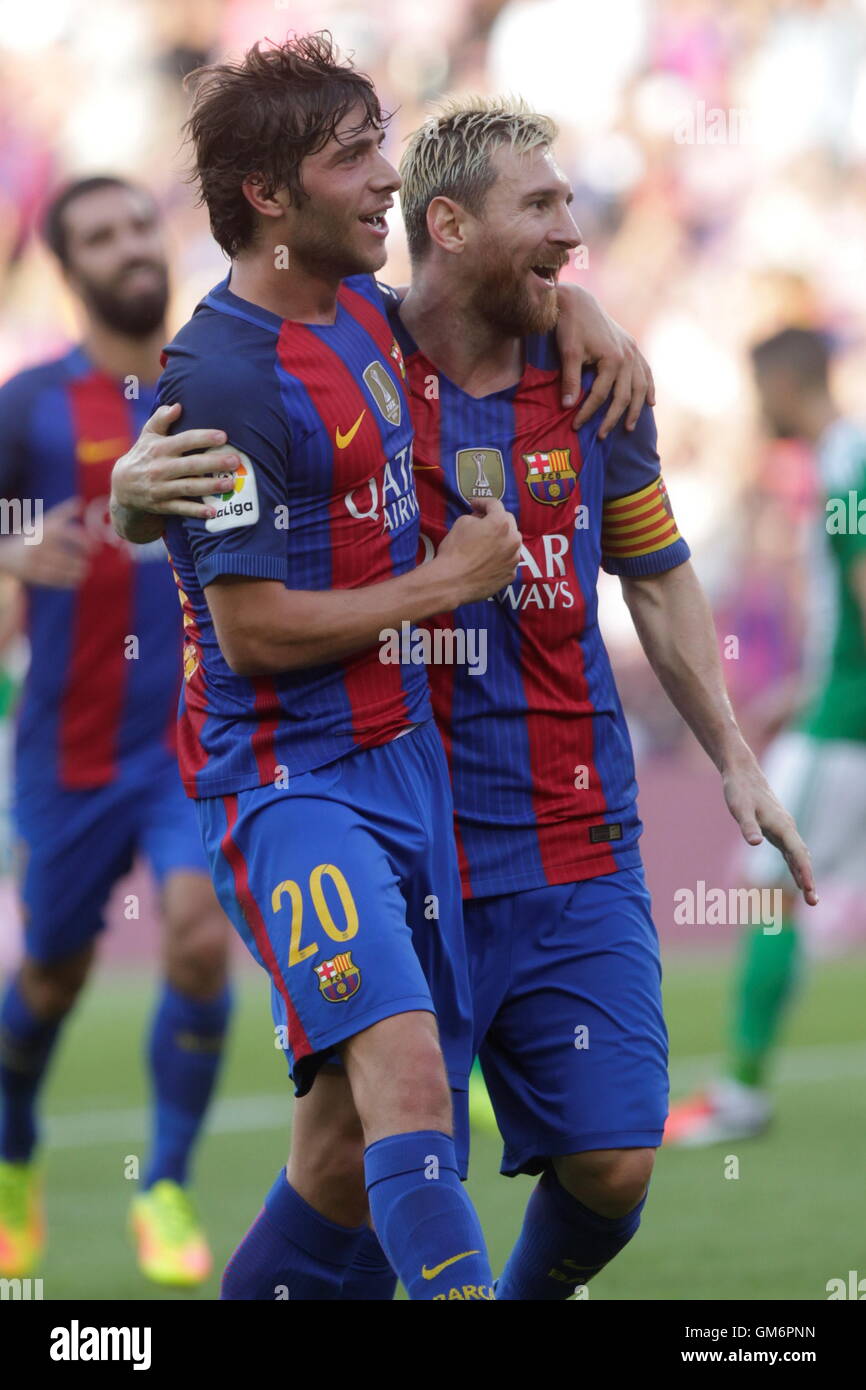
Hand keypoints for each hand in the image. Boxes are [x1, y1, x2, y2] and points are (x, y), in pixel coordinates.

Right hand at [1, 498, 92, 587]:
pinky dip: (67, 581)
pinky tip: (78, 581)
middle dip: (79, 560)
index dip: (83, 541)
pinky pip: (53, 580)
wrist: (5, 554)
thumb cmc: (31, 535)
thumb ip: (63, 512)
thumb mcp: (43, 521)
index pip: (66, 533)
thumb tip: (81, 502)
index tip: (96, 549)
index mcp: (43, 530)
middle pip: (63, 554)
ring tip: (86, 572)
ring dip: (75, 572)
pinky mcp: (32, 574)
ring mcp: (33, 560)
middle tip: (90, 563)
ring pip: (59, 568)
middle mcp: (37, 544)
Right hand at [110, 402, 239, 521]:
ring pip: (188, 487)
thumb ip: (161, 419)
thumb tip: (177, 406)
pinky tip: (214, 511)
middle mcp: (160, 468)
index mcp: (159, 448)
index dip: (203, 438)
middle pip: (191, 465)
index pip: (184, 441)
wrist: (122, 487)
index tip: (223, 436)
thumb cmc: (143, 456)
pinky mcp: (162, 505)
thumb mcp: (147, 436)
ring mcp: (161, 488)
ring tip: (230, 483)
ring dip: (210, 486)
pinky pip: (181, 508)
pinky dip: (196, 511)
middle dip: (213, 463)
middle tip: (235, 460)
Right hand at [435, 498, 521, 604]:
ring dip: (501, 539)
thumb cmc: (455, 551)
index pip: (495, 505)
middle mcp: (513, 540)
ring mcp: (514, 559)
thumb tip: (480, 519)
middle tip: (481, 522)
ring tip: (486, 543)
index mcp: (501, 523)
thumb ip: (475, 517)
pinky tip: (487, 561)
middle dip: (495, 520)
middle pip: (508, 522)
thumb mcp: (461, 523)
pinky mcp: (510, 574)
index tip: (474, 505)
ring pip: (511, 542)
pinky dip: (500, 557)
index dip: (482, 502)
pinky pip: (508, 560)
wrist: (452, 582)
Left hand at [554, 284, 654, 437]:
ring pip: (639, 387)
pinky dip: (648, 388)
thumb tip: (567, 406)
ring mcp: (633, 352)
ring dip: (635, 409)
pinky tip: (650, 403)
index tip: (575, 425)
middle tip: (601, 437)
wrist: (578, 300)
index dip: (588, 412)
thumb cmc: (571, 326)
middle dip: (612, 418)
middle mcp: (628, 357)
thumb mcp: (568, 353)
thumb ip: (570, 380)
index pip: (601, 395)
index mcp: (613, 359)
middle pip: (624, 396)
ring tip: (627, 428)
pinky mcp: (632, 347)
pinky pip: (645, 372)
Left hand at [722, 756, 817, 906]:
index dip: (805, 873)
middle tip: (813, 902)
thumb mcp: (740, 809)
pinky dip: (796, 865)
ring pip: (799, 855)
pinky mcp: (777, 829)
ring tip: (810, 896)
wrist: (742, 774)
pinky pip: (791, 851)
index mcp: (782, 826)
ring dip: (804, 875)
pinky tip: (797, 878)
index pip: (798, 854)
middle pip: (802, 858)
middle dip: (809, 880)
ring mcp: (784, 828)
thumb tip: (755, 843)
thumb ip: (748, 826)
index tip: (809, 890)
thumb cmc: (740, 791)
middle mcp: (787, 828)